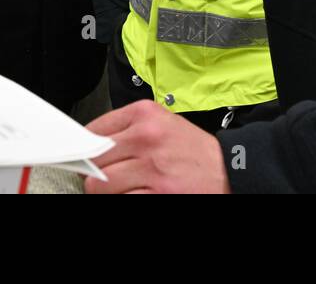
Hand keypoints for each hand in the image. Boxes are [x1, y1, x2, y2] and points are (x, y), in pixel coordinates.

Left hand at [83, 100, 231, 193]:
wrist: (229, 169)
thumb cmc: (192, 149)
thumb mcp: (162, 123)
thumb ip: (127, 129)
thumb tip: (91, 146)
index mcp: (144, 114)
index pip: (94, 131)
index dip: (86, 148)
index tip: (86, 157)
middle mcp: (146, 138)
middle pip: (94, 160)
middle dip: (96, 172)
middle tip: (107, 176)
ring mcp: (152, 169)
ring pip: (100, 186)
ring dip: (107, 191)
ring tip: (124, 188)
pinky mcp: (159, 195)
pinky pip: (122, 201)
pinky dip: (125, 199)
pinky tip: (137, 194)